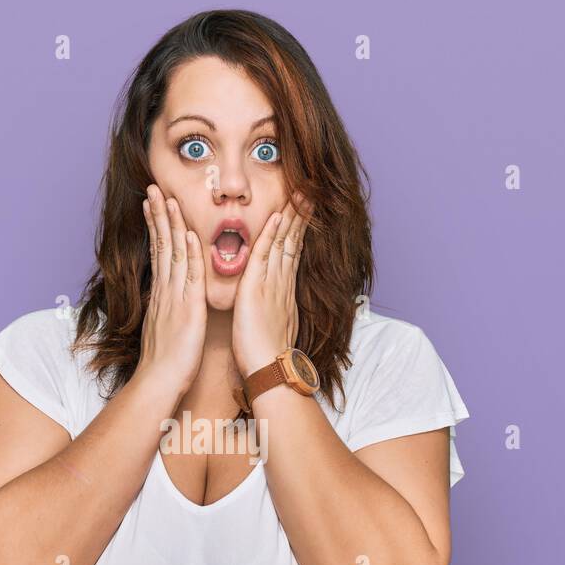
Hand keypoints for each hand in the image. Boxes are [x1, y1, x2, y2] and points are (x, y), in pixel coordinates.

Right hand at [134, 184, 206, 399]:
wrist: (158, 383)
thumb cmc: (164, 364)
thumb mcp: (164, 330)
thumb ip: (167, 312)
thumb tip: (167, 304)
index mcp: (162, 295)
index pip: (158, 253)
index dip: (156, 227)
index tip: (153, 205)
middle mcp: (165, 291)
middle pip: (161, 245)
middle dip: (157, 215)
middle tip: (152, 188)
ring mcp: (174, 298)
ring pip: (172, 254)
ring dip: (170, 224)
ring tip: (165, 197)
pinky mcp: (187, 309)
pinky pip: (189, 277)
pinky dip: (189, 253)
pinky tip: (188, 233)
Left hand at [231, 190, 314, 379]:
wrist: (270, 371)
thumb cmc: (267, 356)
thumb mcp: (276, 327)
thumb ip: (276, 311)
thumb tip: (275, 307)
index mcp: (284, 291)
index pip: (292, 252)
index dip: (297, 231)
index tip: (303, 211)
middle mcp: (281, 284)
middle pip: (293, 242)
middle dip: (301, 216)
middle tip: (308, 192)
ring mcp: (272, 285)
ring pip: (283, 243)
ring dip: (290, 217)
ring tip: (299, 194)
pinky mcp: (256, 290)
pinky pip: (264, 256)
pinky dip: (271, 235)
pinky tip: (277, 216)